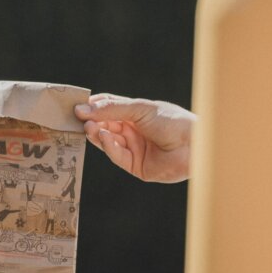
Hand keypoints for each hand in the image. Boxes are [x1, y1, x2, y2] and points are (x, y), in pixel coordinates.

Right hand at [73, 94, 194, 182]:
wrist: (195, 144)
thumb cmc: (171, 120)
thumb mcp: (139, 109)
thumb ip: (110, 109)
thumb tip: (81, 109)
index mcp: (134, 114)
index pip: (106, 108)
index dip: (92, 107)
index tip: (76, 106)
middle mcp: (132, 131)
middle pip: (104, 126)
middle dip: (91, 122)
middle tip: (79, 119)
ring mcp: (133, 149)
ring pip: (107, 142)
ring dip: (97, 134)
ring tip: (89, 128)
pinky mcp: (135, 166)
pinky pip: (117, 156)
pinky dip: (109, 147)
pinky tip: (105, 138)